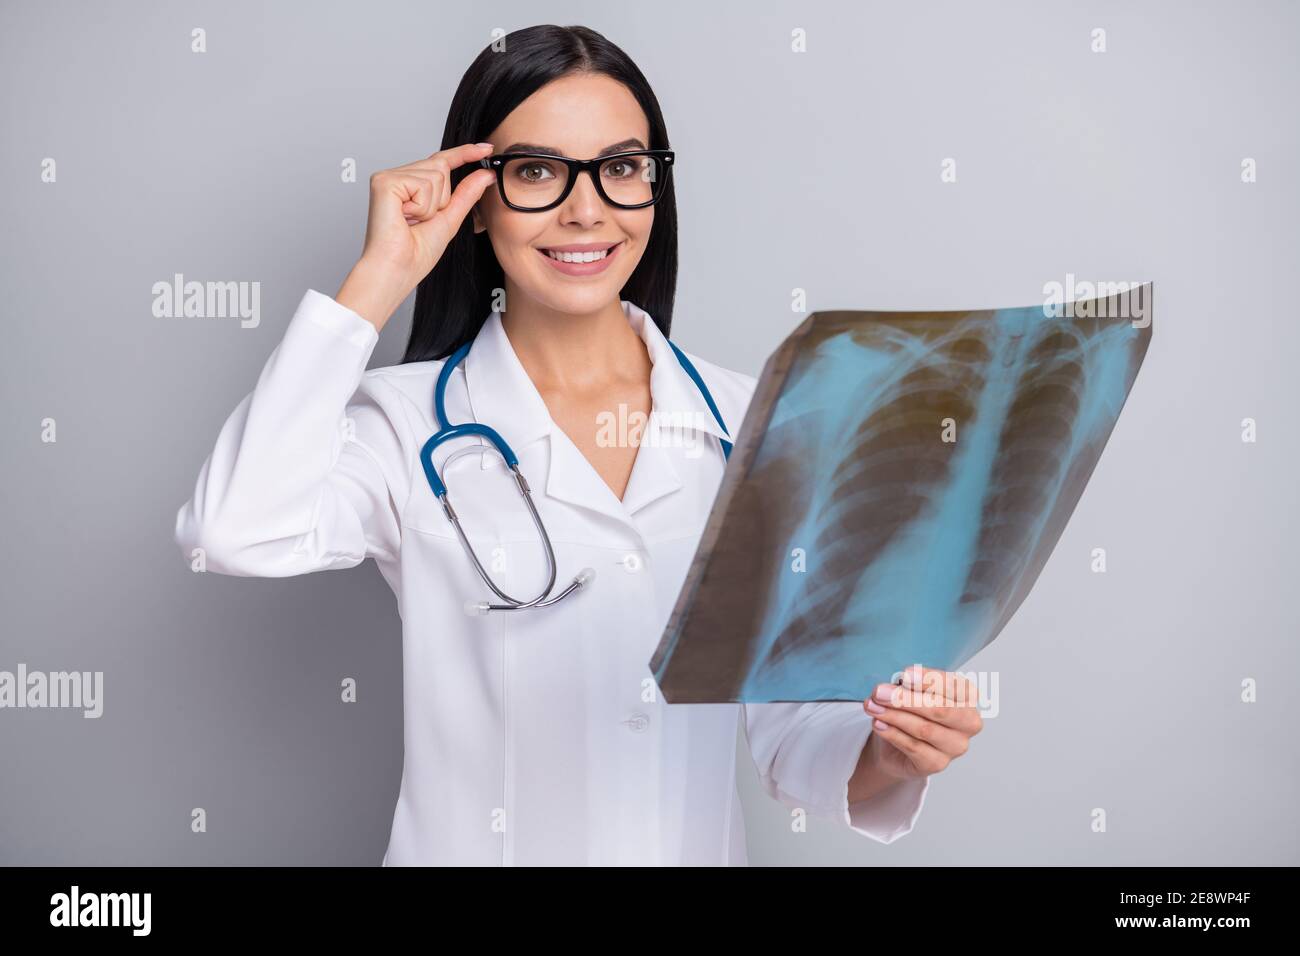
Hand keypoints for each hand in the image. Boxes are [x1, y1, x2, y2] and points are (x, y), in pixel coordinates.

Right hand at [335, 142, 497, 329]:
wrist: (397, 270)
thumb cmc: (415, 253)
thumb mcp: (449, 219)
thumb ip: (466, 194)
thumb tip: (485, 174)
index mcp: (410, 185)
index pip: (441, 161)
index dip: (465, 153)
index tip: (487, 148)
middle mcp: (398, 176)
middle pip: (441, 167)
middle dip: (442, 199)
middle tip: (421, 221)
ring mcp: (389, 177)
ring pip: (435, 174)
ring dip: (432, 205)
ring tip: (412, 221)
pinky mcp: (384, 181)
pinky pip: (423, 183)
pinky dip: (422, 206)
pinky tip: (405, 217)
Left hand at [857, 664, 982, 788]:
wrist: (897, 747)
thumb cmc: (910, 711)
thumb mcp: (908, 691)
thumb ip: (906, 687)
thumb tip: (893, 687)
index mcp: (968, 696)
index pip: (955, 685)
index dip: (930, 679)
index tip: (905, 675)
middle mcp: (969, 722)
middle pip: (940, 710)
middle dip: (906, 699)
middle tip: (879, 692)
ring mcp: (956, 746)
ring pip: (924, 729)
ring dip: (894, 716)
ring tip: (872, 707)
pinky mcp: (938, 763)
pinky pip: (913, 747)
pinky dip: (892, 733)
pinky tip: (878, 724)